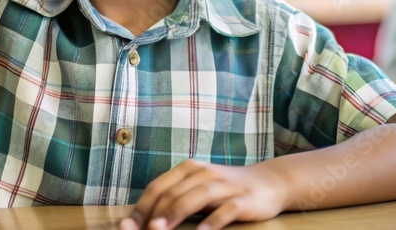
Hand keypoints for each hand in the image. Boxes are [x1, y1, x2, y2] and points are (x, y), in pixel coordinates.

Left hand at [120, 160, 286, 229]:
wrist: (269, 182)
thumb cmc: (226, 190)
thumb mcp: (198, 189)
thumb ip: (176, 199)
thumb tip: (146, 219)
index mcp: (188, 170)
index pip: (158, 187)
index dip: (140, 207)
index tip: (126, 227)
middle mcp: (203, 173)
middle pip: (171, 193)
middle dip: (151, 214)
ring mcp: (223, 185)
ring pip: (194, 197)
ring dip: (174, 214)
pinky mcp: (242, 199)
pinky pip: (224, 210)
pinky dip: (211, 222)